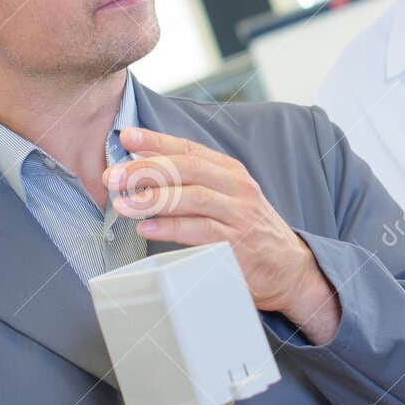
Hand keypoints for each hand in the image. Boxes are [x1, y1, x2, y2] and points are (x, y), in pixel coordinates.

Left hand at [105, 128, 340, 343]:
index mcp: (230, 171)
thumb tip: (143, 166)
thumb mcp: (226, 197)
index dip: (157, 141)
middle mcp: (236, 187)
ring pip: (192, 198)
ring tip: (123, 203)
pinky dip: (170, 228)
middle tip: (114, 176)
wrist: (289, 269)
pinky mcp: (237, 244)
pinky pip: (200, 231)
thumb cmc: (249, 231)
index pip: (189, 148)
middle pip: (187, 169)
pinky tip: (147, 227)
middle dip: (147, 170)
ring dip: (153, 199)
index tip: (127, 136)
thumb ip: (190, 182)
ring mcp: (238, 215)